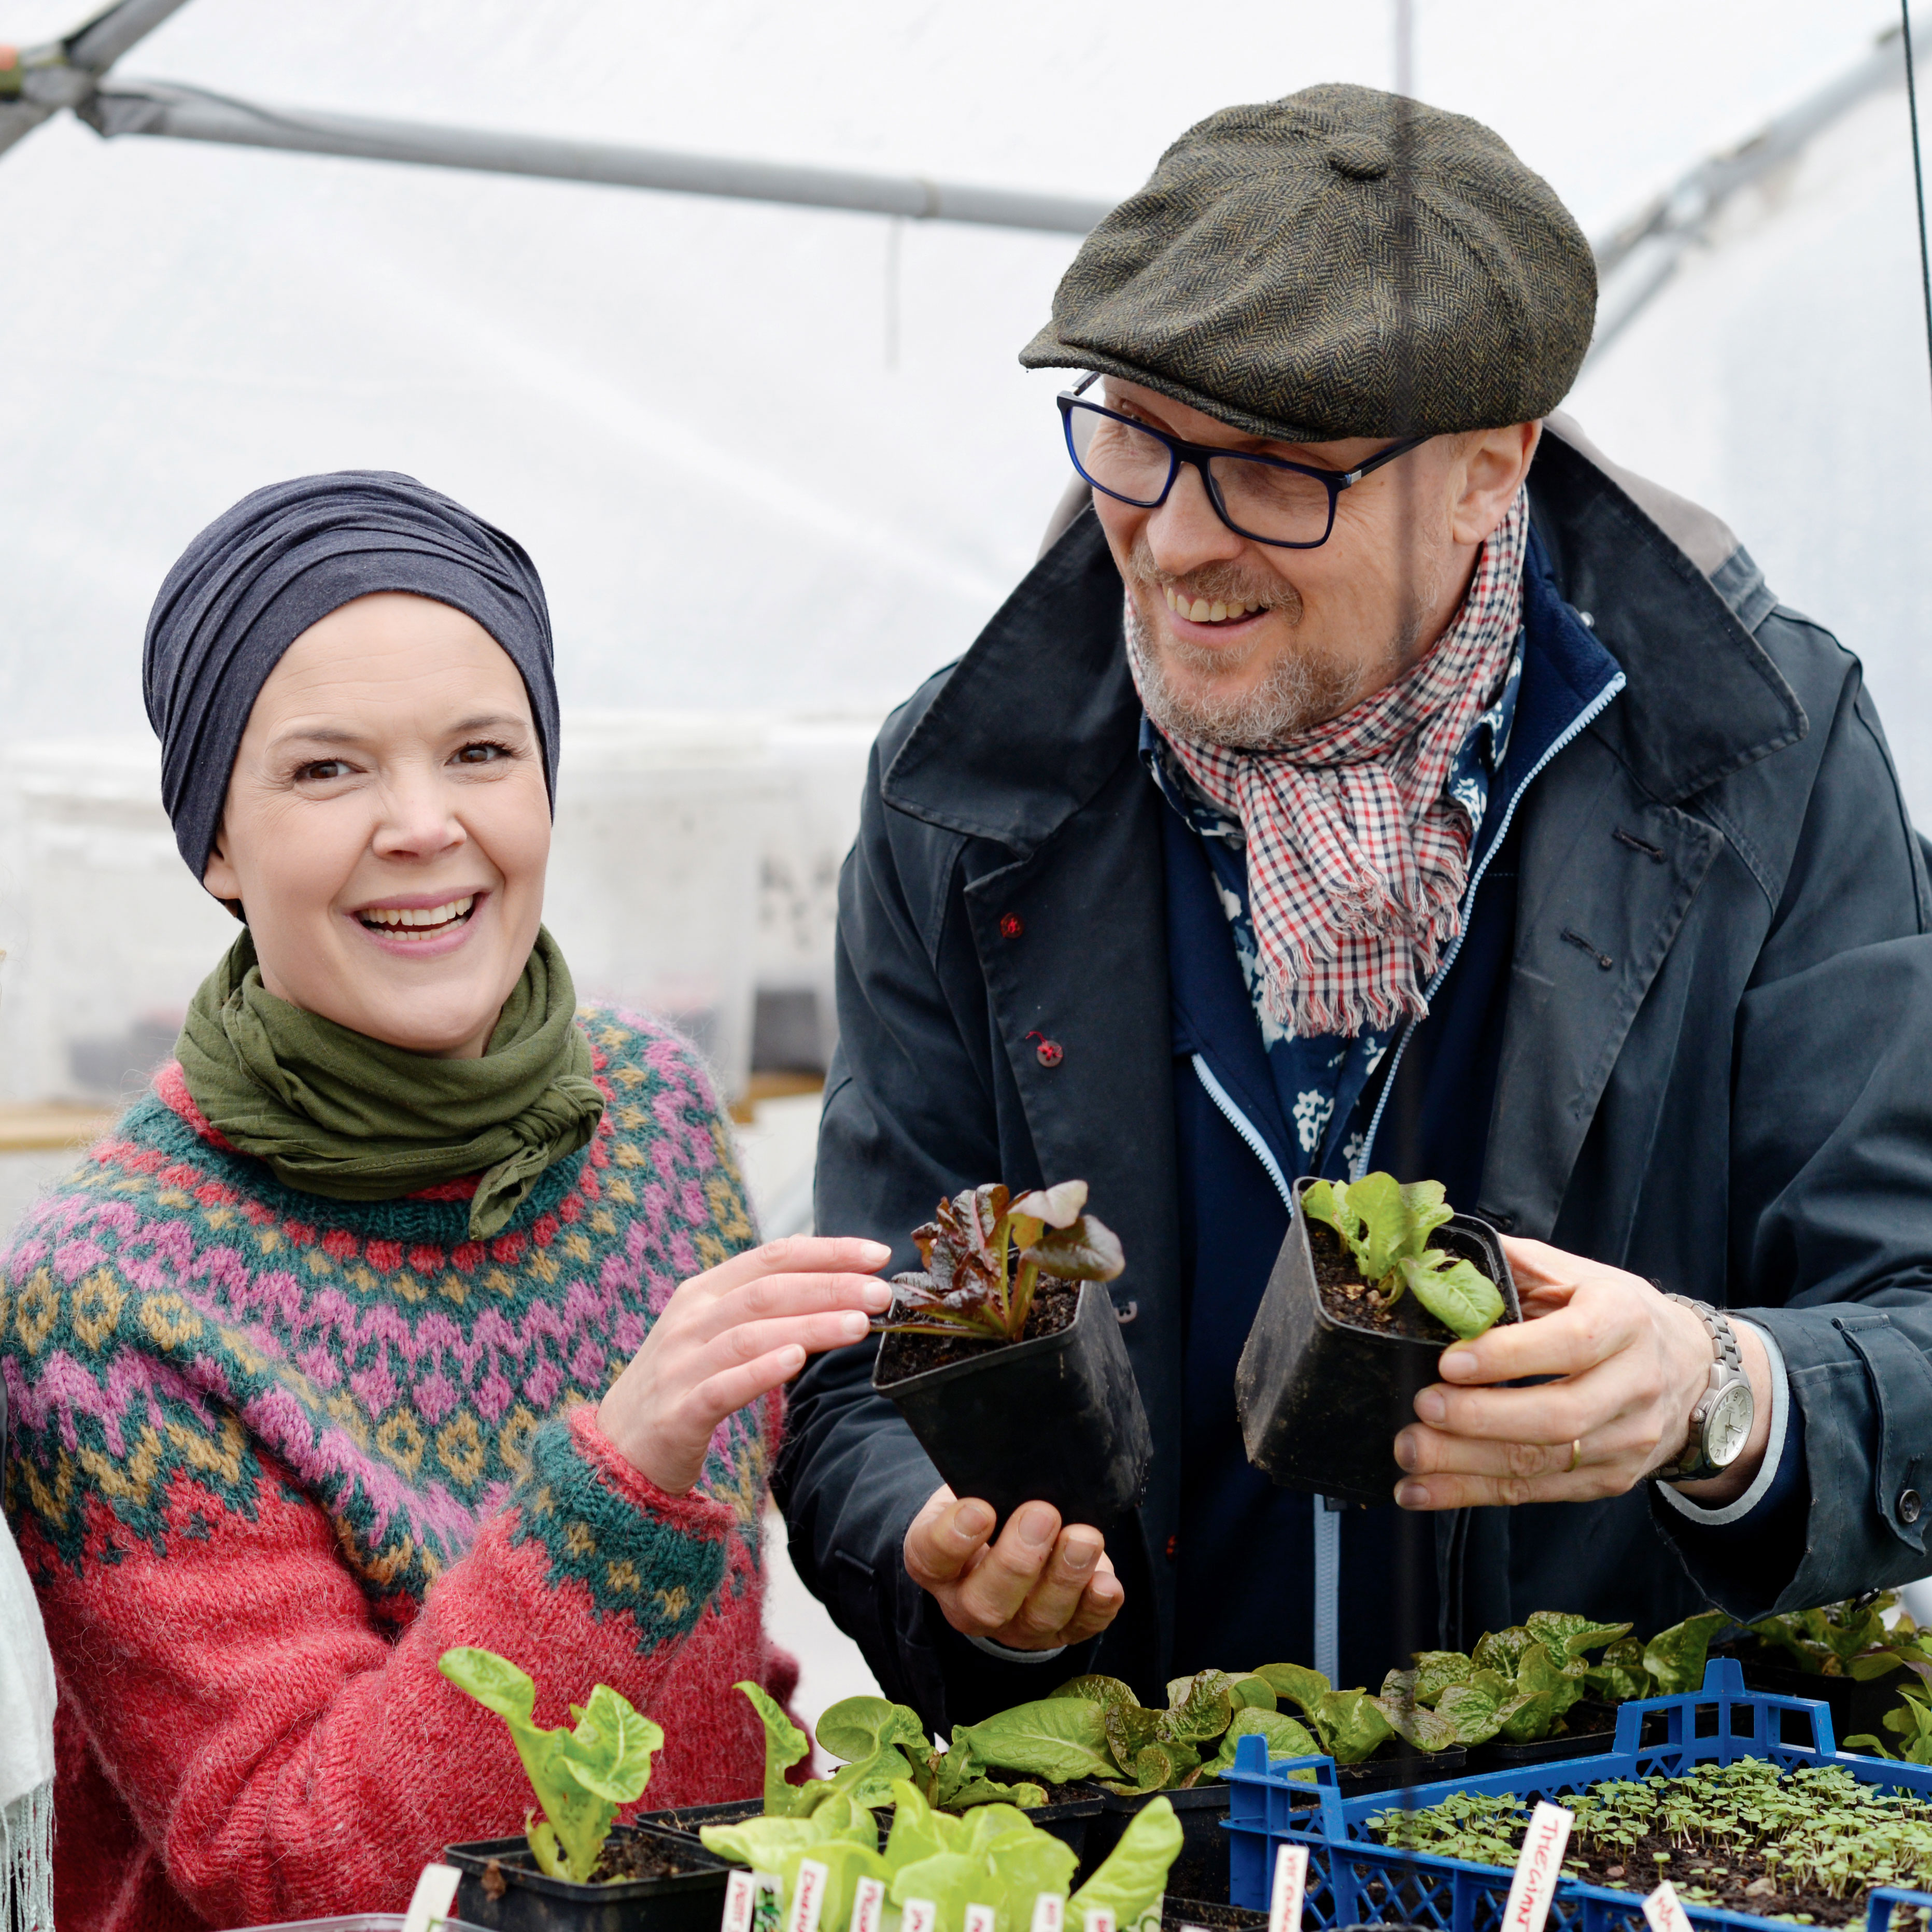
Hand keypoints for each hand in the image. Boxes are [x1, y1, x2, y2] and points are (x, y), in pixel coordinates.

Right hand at [597, 1235, 892, 1493]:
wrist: (616, 1452)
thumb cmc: (683, 1385)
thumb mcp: (715, 1332)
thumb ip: (765, 1308)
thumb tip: (838, 1284)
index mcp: (703, 1292)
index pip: (772, 1256)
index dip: (827, 1251)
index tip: (877, 1254)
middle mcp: (690, 1321)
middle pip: (768, 1291)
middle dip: (829, 1286)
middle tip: (880, 1292)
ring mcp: (680, 1365)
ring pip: (752, 1335)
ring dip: (810, 1326)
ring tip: (859, 1325)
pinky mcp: (677, 1413)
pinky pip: (723, 1387)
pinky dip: (760, 1371)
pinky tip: (795, 1361)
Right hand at [904, 1486, 1122, 1651]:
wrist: (1003, 1536)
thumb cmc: (987, 1502)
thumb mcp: (971, 1486)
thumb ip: (986, 1480)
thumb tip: (1018, 1466)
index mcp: (935, 1561)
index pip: (932, 1557)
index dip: (953, 1538)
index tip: (980, 1508)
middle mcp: (968, 1603)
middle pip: (984, 1603)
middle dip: (1017, 1561)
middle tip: (1042, 1515)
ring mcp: (1014, 1625)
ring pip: (1037, 1617)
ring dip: (1065, 1577)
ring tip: (1084, 1538)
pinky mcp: (1059, 1631)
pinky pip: (1079, 1628)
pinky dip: (1096, 1607)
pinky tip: (1106, 1584)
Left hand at [1391, 1237, 1772, 1510]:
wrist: (1693, 1369)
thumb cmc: (1614, 1311)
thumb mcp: (1575, 1274)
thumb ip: (1512, 1263)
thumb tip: (1435, 1255)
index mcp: (1624, 1320)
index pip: (1570, 1344)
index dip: (1508, 1356)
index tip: (1449, 1362)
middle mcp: (1635, 1384)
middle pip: (1558, 1416)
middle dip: (1480, 1418)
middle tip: (1421, 1408)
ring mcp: (1628, 1440)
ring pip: (1542, 1463)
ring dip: (1465, 1464)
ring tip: (1409, 1452)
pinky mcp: (1610, 1479)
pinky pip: (1536, 1493)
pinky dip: (1472, 1493)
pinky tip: (1422, 1489)